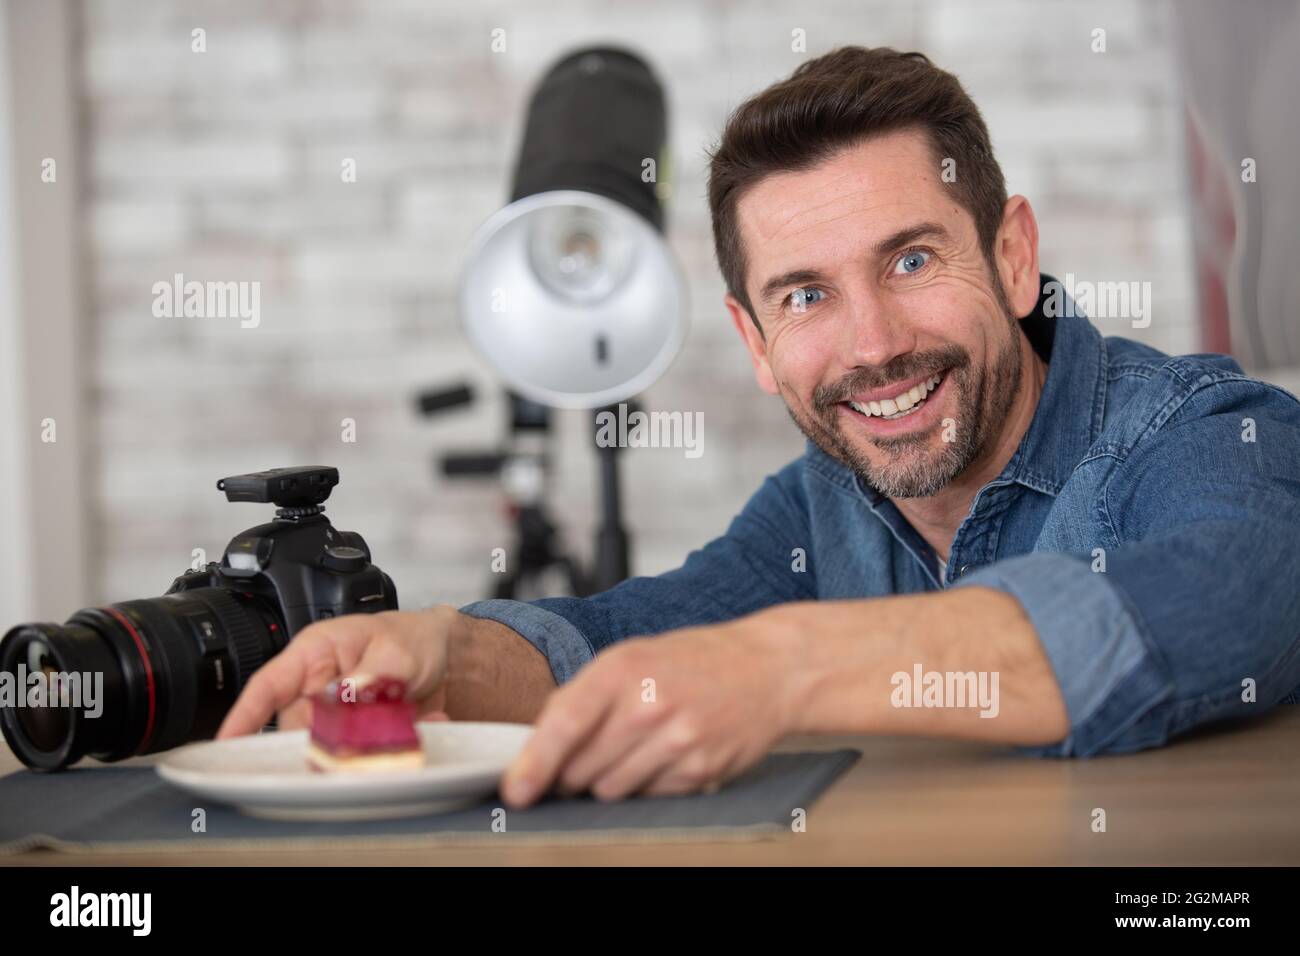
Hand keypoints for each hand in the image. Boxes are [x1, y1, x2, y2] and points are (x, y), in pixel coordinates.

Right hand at [216, 607, 460, 738]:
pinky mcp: (358, 737)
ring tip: (406, 723)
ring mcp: (337, 716)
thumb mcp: (396, 651)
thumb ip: (370, 676)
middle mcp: (318, 688)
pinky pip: (361, 756)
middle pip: (298, 729)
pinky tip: (422, 727)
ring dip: (366, 745)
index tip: (226, 743)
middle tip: (362, 740)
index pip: (268, 685)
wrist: (448, 656)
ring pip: (330, 748)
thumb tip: (344, 695)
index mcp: (315, 655)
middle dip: (325, 742)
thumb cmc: (413, 638)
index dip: (243, 715)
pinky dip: (394, 750)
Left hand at [499, 617, 798, 806]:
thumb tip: (538, 749)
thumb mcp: (633, 657)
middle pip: (581, 768)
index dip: (533, 764)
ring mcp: (677, 739)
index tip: (516, 791)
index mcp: (623, 667)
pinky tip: (667, 755)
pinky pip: (649, 797)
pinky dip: (648, 785)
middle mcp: (649, 703)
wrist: (768, 668)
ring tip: (635, 750)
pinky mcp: (700, 769)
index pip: (563, 724)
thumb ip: (586, 696)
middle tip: (590, 755)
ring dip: (610, 782)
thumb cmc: (693, 661)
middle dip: (572, 774)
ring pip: (611, 790)